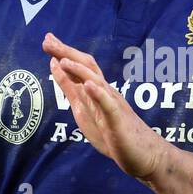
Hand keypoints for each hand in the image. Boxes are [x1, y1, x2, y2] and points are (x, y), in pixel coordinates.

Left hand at [42, 31, 168, 181]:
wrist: (144, 154)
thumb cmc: (115, 133)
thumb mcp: (85, 110)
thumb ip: (72, 90)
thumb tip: (57, 68)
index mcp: (97, 90)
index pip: (80, 66)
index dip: (64, 53)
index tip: (48, 40)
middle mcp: (105, 93)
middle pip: (87, 67)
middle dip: (67, 54)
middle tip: (48, 40)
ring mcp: (112, 105)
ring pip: (97, 82)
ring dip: (80, 71)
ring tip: (63, 60)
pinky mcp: (117, 121)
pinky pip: (108, 106)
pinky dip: (98, 94)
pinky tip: (88, 85)